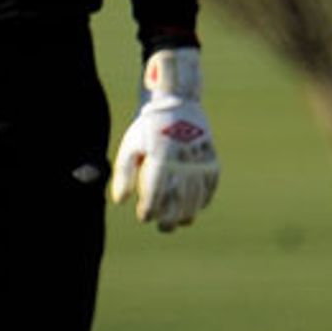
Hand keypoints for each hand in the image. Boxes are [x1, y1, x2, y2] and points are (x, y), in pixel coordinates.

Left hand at [111, 47, 219, 231]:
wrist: (178, 102)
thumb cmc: (147, 127)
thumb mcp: (130, 146)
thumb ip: (123, 174)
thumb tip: (120, 201)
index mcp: (159, 159)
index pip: (155, 196)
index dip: (149, 211)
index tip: (145, 216)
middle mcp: (181, 162)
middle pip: (177, 201)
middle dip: (170, 218)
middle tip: (164, 227)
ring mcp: (199, 160)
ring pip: (196, 196)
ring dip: (189, 212)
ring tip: (180, 222)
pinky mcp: (211, 158)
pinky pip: (211, 184)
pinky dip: (206, 198)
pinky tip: (199, 207)